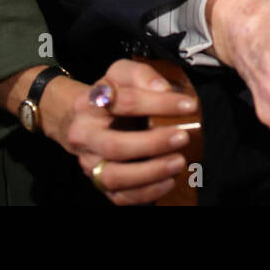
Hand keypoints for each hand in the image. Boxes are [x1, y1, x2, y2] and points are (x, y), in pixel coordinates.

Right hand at [43, 59, 200, 205]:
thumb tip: (164, 89)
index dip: (159, 103)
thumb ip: (142, 74)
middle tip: (182, 137)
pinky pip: (119, 197)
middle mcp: (85, 137)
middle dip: (152, 144)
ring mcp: (89, 163)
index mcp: (90, 105)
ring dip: (150, 173)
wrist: (80, 120)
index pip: (124, 102)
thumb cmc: (110, 95)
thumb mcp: (122, 73)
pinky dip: (145, 193)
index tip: (189, 104)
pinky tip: (168, 182)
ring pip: (114, 177)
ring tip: (178, 162)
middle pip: (115, 146)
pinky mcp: (98, 183)